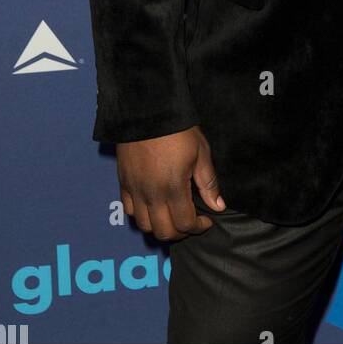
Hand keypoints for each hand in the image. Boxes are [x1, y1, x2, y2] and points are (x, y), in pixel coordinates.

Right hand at [116, 125, 225, 240]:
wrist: (148, 111)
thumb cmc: (178, 130)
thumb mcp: (201, 152)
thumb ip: (208, 183)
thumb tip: (218, 206)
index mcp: (173, 187)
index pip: (185, 223)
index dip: (199, 227)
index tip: (206, 220)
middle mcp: (152, 194)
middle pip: (163, 232)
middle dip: (180, 232)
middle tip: (190, 222)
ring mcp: (135, 189)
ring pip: (143, 225)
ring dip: (159, 227)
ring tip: (172, 216)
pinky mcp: (124, 182)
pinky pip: (129, 210)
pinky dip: (141, 215)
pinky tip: (153, 205)